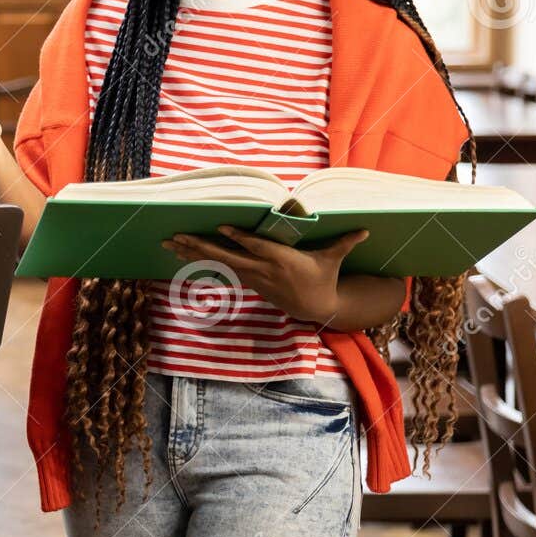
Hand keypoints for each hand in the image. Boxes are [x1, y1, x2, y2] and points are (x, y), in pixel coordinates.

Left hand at [162, 225, 371, 325]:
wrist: (316, 308)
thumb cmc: (323, 277)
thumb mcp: (332, 260)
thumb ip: (344, 242)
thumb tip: (366, 228)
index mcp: (282, 260)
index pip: (257, 247)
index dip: (240, 238)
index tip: (222, 228)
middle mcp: (262, 269)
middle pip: (226, 256)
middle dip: (199, 246)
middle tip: (175, 236)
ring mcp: (252, 276)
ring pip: (217, 262)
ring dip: (192, 251)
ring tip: (169, 241)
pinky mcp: (247, 281)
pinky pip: (219, 267)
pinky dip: (200, 259)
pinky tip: (182, 251)